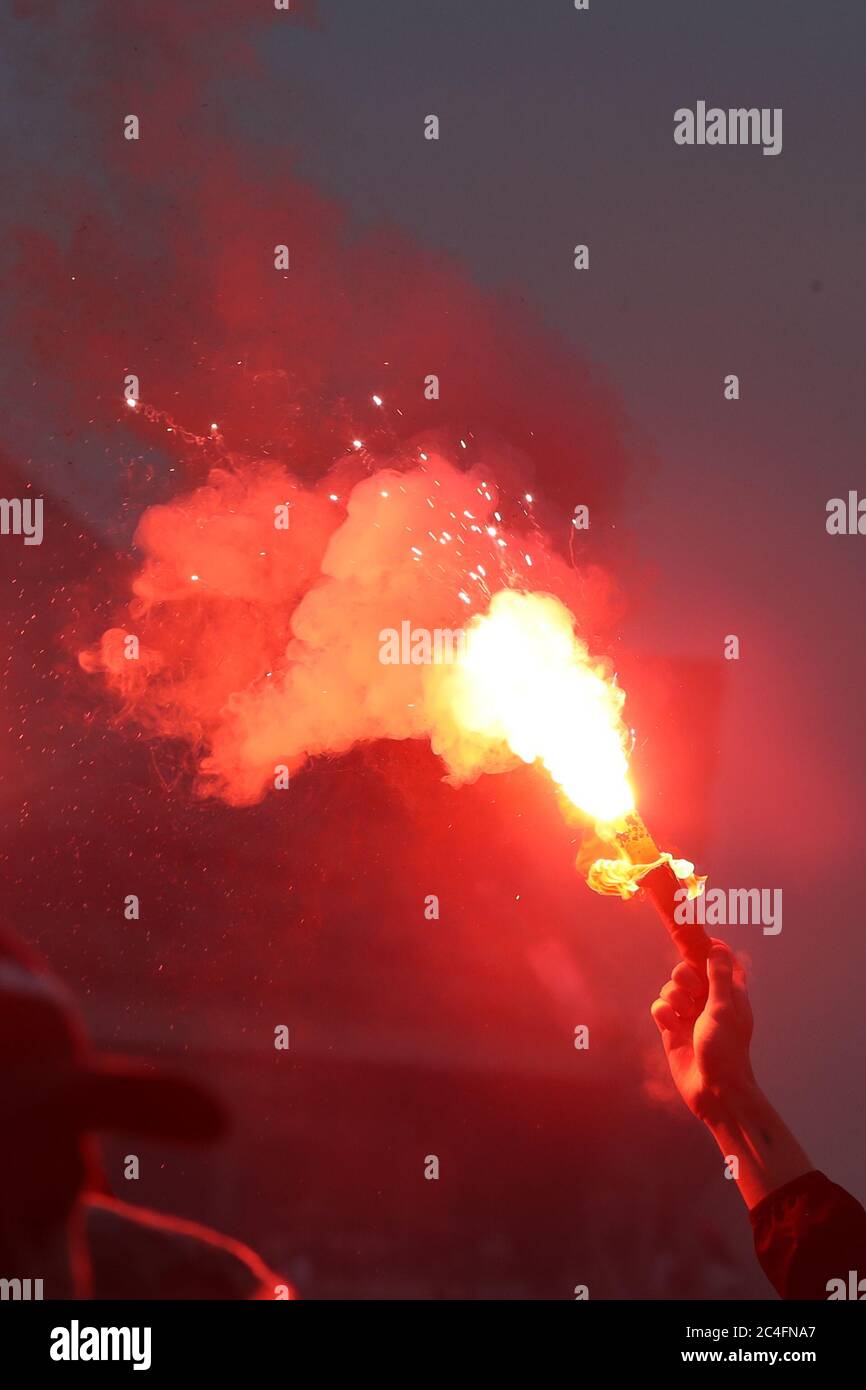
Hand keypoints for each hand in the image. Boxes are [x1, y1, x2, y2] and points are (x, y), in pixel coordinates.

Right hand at [651, 939, 754, 1120]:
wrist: (713, 1092)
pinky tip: (670, 1027)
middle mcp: (708, 999)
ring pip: (671, 987)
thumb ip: (718, 976)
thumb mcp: (724, 1009)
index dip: (705, 948)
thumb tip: (717, 946)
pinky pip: (660, 1006)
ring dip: (673, 997)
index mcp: (728, 991)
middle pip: (686, 969)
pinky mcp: (672, 1028)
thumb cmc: (726, 1051)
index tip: (691, 939)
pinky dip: (663, 1012)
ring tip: (683, 1017)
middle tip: (693, 994)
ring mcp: (689, 1013)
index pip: (717, 958)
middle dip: (683, 977)